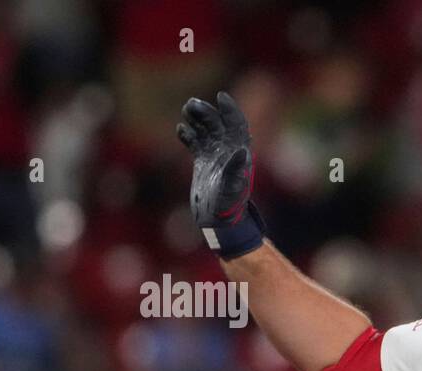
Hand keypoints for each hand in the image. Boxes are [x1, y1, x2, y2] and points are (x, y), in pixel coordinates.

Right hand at [176, 92, 264, 258]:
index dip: (230, 110)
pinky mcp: (203, 164)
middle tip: (191, 105)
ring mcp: (215, 157)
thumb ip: (235, 170)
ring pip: (206, 131)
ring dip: (197, 119)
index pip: (237, 126)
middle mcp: (229, 153)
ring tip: (186, 111)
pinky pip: (196, 143)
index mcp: (240, 155)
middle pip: (218, 125)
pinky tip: (181, 129)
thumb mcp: (233, 189)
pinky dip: (189, 135)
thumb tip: (240, 152)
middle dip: (207, 112)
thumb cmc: (229, 208)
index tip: (221, 96)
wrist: (219, 223)